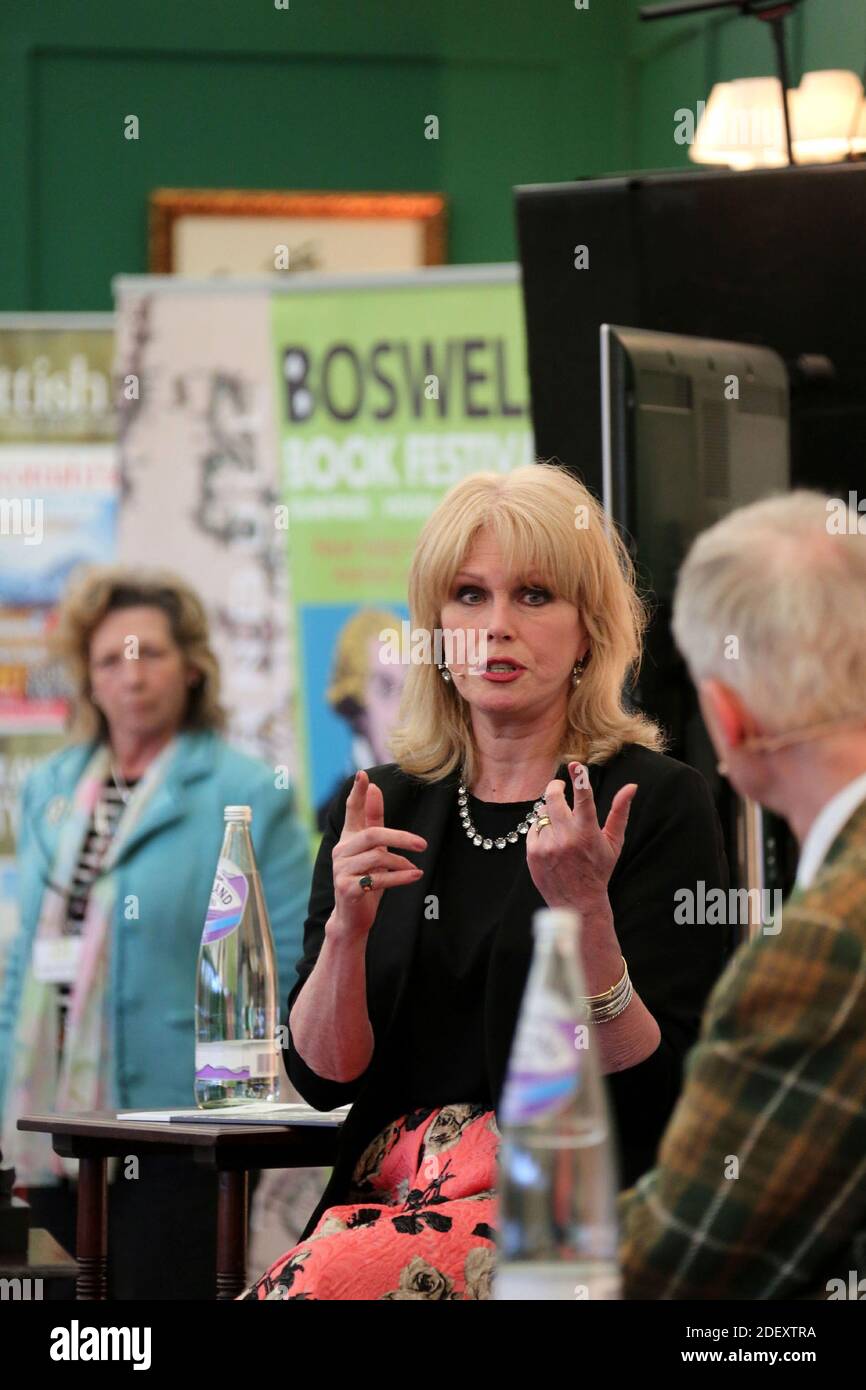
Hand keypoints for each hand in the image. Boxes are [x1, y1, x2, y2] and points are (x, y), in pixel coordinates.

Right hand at [331, 770, 426, 937]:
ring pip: (377, 857)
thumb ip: (374, 820)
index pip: (352, 811)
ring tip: (415, 869)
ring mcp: (342, 870)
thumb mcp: (374, 849)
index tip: (362, 775)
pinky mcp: (347, 888)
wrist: (353, 918)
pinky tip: (415, 876)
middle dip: (400, 838)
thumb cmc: (366, 880)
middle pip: (372, 835)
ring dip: (401, 863)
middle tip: (423, 844)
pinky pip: (378, 878)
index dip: (357, 793)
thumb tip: (375, 788)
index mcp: (349, 838)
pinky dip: (400, 877)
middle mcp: (342, 851)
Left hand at [526, 761, 636, 912]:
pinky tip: (551, 842)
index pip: (583, 798)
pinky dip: (541, 830)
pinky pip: (533, 829)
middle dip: (556, 788)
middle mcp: (566, 837)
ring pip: (542, 812)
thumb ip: (620, 812)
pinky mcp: (533, 853)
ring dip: (550, 813)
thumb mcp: (614, 842)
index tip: (574, 765)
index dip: (578, 778)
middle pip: (553, 797)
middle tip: (559, 788)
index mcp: (587, 832)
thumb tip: (631, 786)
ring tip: (560, 827)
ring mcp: (547, 845)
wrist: (577, 902)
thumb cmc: (599, 869)